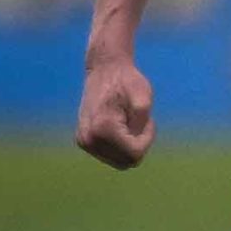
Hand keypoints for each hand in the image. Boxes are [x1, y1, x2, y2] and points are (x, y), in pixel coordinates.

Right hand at [76, 55, 155, 169]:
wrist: (104, 69)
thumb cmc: (127, 80)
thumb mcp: (144, 96)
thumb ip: (142, 120)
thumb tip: (135, 147)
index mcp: (102, 129)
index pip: (135, 155)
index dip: (147, 139)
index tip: (146, 120)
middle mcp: (89, 139)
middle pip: (127, 162)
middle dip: (138, 144)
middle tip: (138, 121)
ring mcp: (84, 142)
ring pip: (119, 161)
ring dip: (130, 145)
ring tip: (128, 121)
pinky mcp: (83, 141)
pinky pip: (111, 155)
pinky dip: (120, 144)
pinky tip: (120, 125)